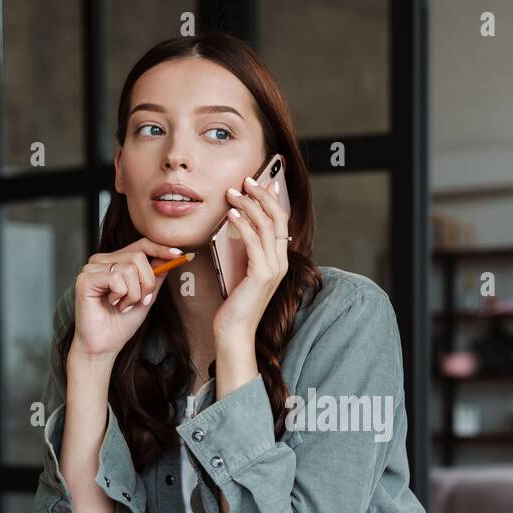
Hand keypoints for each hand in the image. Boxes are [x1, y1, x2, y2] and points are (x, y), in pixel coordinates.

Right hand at [71, 238, 185, 360]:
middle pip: (138, 256)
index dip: (160, 248)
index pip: (140, 244)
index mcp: (115, 261)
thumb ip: (155, 278)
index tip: (179, 255)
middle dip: (146, 282)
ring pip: (128, 269)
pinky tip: (112, 304)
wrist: (104, 345)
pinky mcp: (85, 279)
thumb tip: (170, 259)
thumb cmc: (121, 323)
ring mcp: (91, 269)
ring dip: (133, 294)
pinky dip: (121, 295)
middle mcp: (101, 261)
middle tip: (139, 300)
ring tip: (123, 305)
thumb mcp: (146, 297)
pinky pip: (116, 279)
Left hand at [212, 172, 290, 344]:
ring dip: (248, 205)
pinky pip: (253, 241)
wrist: (234, 332)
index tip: (263, 181)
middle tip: (246, 180)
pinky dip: (242, 224)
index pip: (281, 221)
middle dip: (262, 195)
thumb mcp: (243, 272)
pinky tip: (231, 214)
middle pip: (277, 218)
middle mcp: (281, 262)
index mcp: (279, 260)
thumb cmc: (235, 304)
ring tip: (232, 193)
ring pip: (266, 225)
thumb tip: (241, 225)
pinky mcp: (261, 275)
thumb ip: (247, 251)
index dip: (273, 199)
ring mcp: (273, 269)